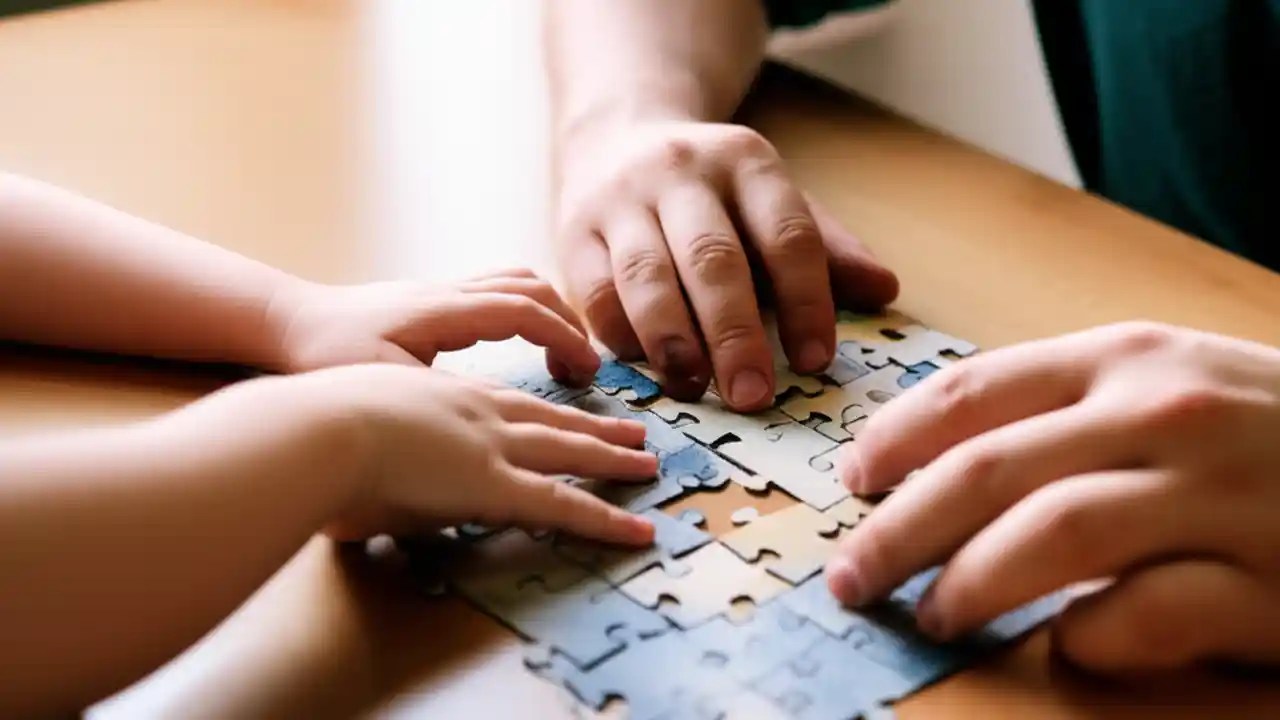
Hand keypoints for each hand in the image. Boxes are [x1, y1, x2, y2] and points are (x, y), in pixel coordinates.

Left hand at [269, 268, 600, 384]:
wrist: (288, 323)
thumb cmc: (326, 354)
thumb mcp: (382, 382)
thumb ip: (436, 394)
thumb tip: (488, 410)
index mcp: (443, 311)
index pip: (523, 311)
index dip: (564, 338)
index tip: (590, 370)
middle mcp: (449, 292)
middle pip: (532, 288)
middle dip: (569, 324)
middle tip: (586, 370)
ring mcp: (442, 290)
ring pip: (517, 282)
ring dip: (551, 313)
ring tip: (564, 357)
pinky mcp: (434, 299)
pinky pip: (497, 289)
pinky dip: (526, 311)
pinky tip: (522, 346)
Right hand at [288, 363, 658, 544]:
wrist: (316, 426)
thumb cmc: (310, 429)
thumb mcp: (346, 425)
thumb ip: (364, 454)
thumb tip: (353, 488)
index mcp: (439, 396)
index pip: (503, 400)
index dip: (536, 406)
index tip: (558, 408)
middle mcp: (475, 413)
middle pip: (548, 417)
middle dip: (591, 424)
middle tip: (630, 430)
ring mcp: (491, 446)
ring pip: (568, 451)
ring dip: (611, 459)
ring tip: (646, 462)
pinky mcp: (496, 487)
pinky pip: (564, 507)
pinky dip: (605, 520)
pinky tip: (636, 532)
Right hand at [555, 119, 898, 408]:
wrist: (615, 137)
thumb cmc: (710, 193)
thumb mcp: (770, 201)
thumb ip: (824, 249)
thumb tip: (884, 291)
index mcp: (746, 163)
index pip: (786, 235)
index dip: (805, 301)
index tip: (814, 362)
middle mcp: (681, 173)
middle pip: (713, 259)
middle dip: (733, 333)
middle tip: (751, 394)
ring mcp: (621, 200)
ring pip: (645, 276)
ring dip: (670, 340)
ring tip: (691, 388)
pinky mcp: (573, 233)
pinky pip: (595, 292)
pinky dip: (618, 336)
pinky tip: (642, 368)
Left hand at [824, 322, 1279, 670]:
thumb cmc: (1269, 429)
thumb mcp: (1169, 381)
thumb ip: (1064, 406)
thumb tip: (929, 462)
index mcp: (1129, 357)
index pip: (974, 390)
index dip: (894, 439)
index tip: (852, 481)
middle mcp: (1165, 415)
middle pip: (988, 470)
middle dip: (900, 528)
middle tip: (852, 574)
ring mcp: (1220, 496)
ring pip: (1053, 534)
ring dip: (971, 582)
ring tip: (931, 614)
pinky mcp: (1270, 586)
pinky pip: (1149, 613)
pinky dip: (1090, 634)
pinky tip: (1065, 644)